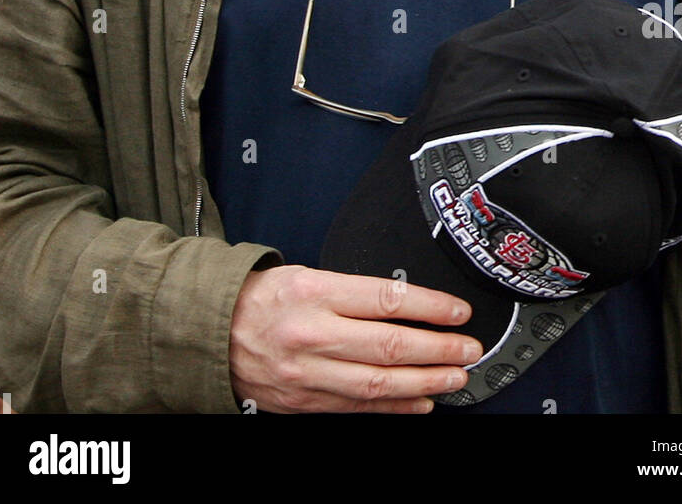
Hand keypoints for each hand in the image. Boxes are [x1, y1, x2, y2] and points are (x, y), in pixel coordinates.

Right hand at [229, 264, 482, 413]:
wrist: (212, 333)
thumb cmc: (262, 298)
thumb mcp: (305, 275)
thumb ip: (352, 291)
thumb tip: (406, 304)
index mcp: (314, 292)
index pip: (385, 299)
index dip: (429, 307)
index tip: (458, 312)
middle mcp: (312, 334)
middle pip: (389, 346)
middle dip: (438, 349)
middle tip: (469, 348)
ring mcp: (308, 373)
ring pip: (377, 383)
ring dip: (425, 382)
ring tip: (455, 377)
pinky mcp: (304, 402)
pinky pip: (358, 407)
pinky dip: (394, 407)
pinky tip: (421, 402)